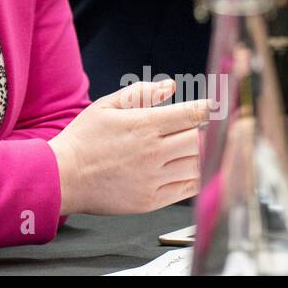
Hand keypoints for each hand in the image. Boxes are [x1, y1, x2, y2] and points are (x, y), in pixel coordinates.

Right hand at [48, 80, 206, 215]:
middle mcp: (153, 152)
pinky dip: (199, 178)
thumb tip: (170, 87)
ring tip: (213, 147)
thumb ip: (140, 93)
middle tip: (224, 127)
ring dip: (209, 155)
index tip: (219, 107)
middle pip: (201, 140)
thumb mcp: (106, 106)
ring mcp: (154, 178)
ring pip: (198, 165)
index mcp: (143, 125)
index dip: (209, 109)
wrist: (63, 178)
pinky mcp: (152, 200)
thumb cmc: (83, 140)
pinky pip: (188, 189)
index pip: (190, 115)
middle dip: (215, 132)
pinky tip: (198, 168)